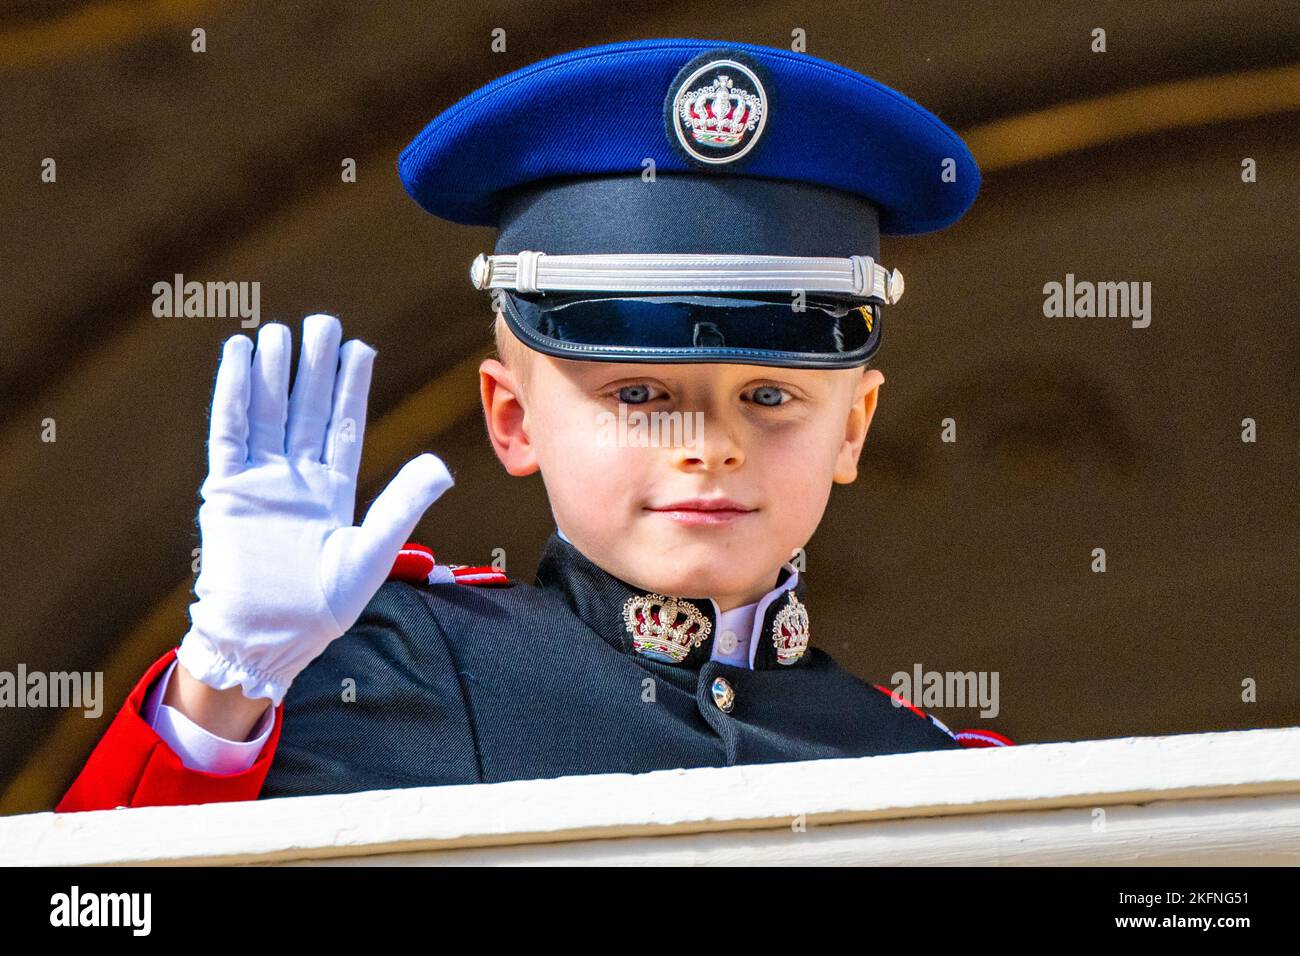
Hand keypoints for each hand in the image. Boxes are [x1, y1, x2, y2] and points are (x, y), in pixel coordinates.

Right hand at [177, 315, 452, 707]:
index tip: (360, 348)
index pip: (344, 425)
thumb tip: (441, 465)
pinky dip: (232, 394)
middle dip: (315, 367)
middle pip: (307, 409)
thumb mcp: (372, 552)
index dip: (351, 387)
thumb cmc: (322, 607)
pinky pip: (229, 431)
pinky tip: (237, 358)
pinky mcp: (228, 488)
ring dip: (273, 373)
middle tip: (323, 323)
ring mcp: (261, 480)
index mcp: (334, 490)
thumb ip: (403, 504)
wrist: (267, 638)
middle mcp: (297, 478)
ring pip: (268, 412)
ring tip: (281, 330)